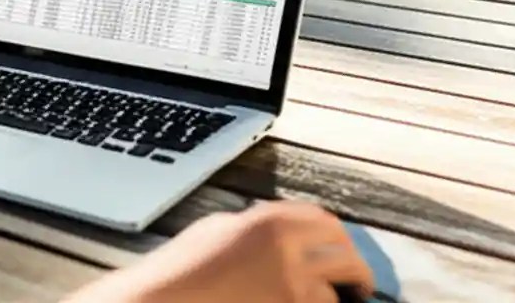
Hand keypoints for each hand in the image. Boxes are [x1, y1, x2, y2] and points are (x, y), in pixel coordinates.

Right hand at [61, 200, 374, 302]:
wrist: (160, 300)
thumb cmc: (179, 270)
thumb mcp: (216, 231)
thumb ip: (253, 226)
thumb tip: (284, 234)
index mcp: (268, 220)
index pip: (325, 221)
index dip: (337, 239)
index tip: (339, 252)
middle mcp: (286, 246)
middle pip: (346, 255)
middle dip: (354, 273)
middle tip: (354, 288)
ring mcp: (290, 284)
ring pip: (338, 293)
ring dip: (335, 300)